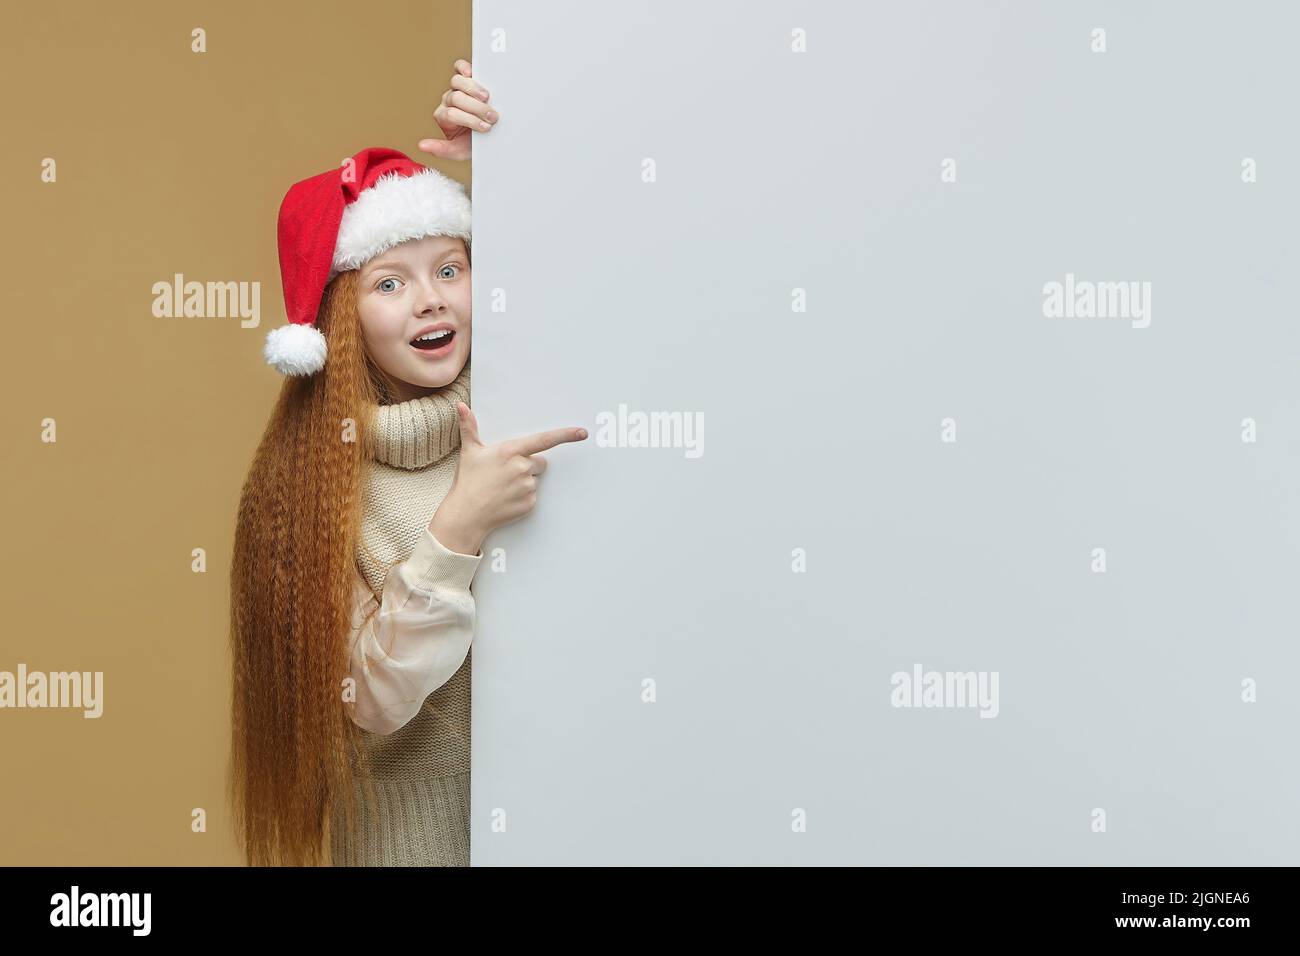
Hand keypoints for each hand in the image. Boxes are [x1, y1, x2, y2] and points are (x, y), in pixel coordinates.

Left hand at [418, 58, 497, 160]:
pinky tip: (472, 74)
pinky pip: (459, 67)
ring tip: (487, 98)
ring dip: (473, 89)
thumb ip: (442, 150)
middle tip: (492, 116)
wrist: (488, 135)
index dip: (470, 120)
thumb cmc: (473, 143)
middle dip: (476, 108)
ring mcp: (456, 88)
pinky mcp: (466, 77)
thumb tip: (421, 145)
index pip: (452, 114)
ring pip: (456, 82)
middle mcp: (448, 101)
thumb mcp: (459, 151)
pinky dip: (463, 68)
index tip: (486, 128)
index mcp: (444, 117)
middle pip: (456, 98)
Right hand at [428, 402, 587, 554]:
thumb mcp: (469, 451)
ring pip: (535, 479)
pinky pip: (533, 496)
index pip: (544, 440)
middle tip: (505, 473)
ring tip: (502, 487)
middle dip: (528, 465)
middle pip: (540, 462)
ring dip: (524, 481)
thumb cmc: (468, 481)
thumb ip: (469, 427)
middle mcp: (522, 468)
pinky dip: (522, 497)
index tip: (582, 433)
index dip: (566, 435)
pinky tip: (506, 499)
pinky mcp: (530, 504)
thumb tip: (461, 406)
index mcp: (511, 451)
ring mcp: (527, 487)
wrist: (466, 514)